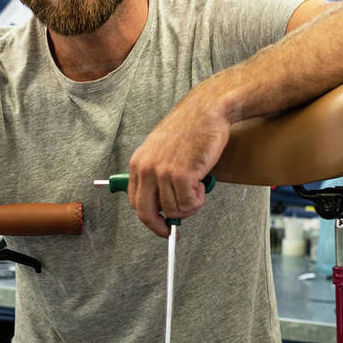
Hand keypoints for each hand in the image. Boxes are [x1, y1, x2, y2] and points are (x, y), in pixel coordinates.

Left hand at [128, 92, 230, 236]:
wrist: (206, 111)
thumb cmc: (189, 129)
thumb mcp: (160, 149)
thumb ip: (156, 174)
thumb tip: (162, 205)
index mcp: (138, 163)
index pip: (135, 202)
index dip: (149, 219)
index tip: (160, 226)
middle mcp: (146, 169)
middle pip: (147, 213)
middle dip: (161, 226)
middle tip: (172, 232)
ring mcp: (163, 172)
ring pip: (173, 210)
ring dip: (189, 206)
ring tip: (197, 189)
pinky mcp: (182, 174)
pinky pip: (189, 203)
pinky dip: (198, 200)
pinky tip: (201, 183)